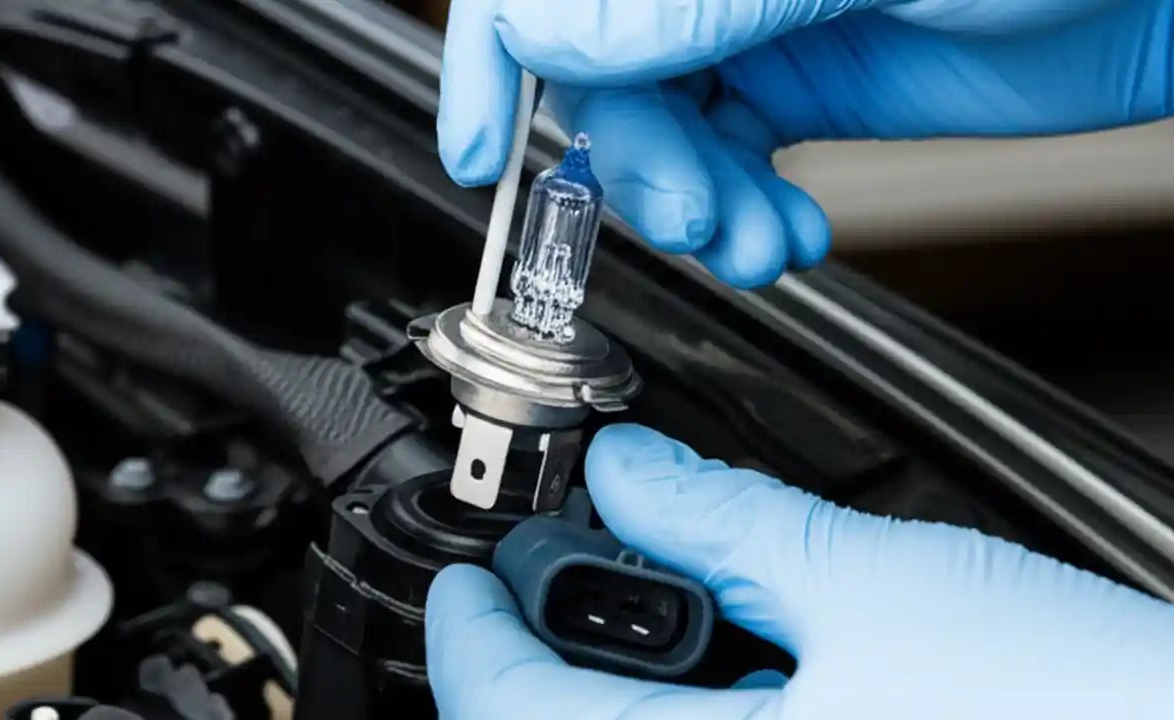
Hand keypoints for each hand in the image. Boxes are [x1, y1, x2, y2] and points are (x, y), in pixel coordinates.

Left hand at [426, 424, 1173, 718]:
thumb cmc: (1081, 708)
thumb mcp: (876, 582)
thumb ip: (726, 520)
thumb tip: (631, 471)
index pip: (508, 714)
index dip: (466, 634)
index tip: (464, 578)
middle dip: (524, 660)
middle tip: (538, 584)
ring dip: (593, 693)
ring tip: (625, 613)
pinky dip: (668, 715)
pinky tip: (711, 672)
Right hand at [438, 0, 1173, 287]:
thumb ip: (687, 1)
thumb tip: (548, 38)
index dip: (489, 69)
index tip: (476, 155)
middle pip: (594, 82)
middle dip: (632, 169)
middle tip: (697, 213)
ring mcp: (753, 30)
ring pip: (659, 138)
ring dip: (693, 211)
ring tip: (759, 241)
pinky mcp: (805, 87)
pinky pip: (729, 164)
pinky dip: (742, 218)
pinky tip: (785, 234)